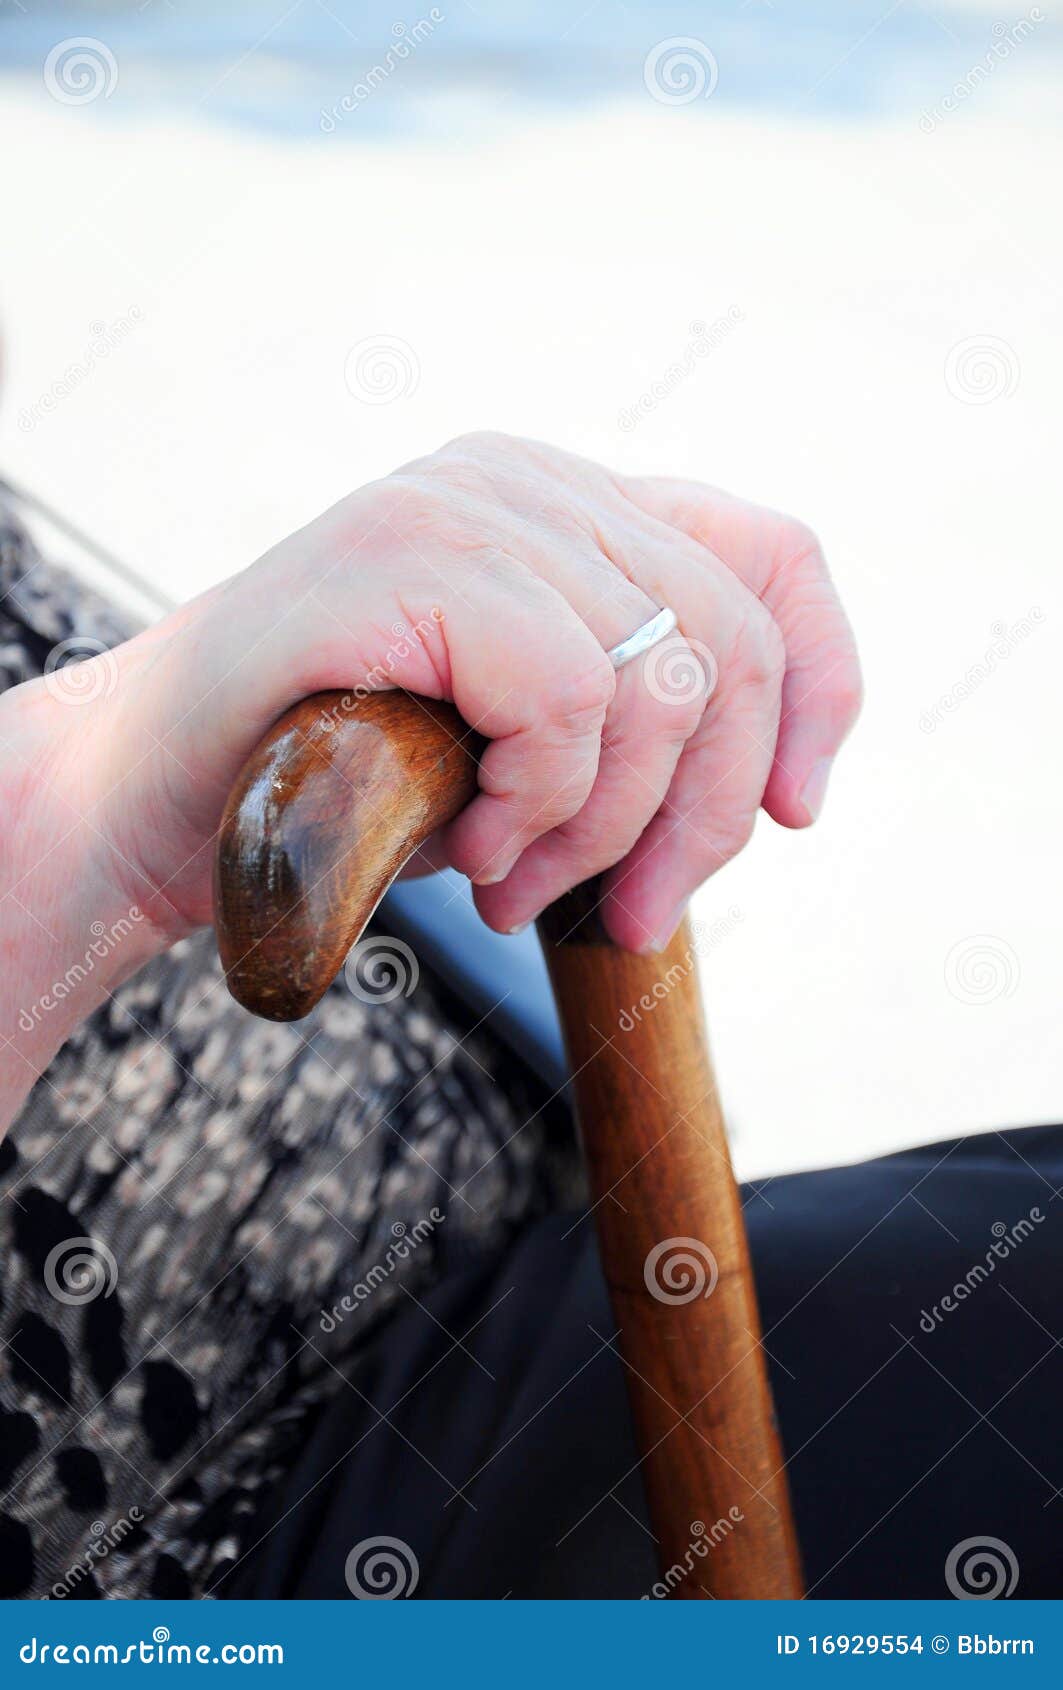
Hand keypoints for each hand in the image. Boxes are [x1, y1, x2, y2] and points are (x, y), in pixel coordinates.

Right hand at [50, 433, 860, 955]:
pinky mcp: (411, 553)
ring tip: (512, 888)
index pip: (768, 555)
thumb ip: (633, 724)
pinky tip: (469, 849)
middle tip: (633, 916)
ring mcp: (468, 503)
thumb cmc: (342, 782)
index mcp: (568, 509)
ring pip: (660, 679)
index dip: (821, 686)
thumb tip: (783, 790)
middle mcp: (529, 481)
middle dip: (706, 815)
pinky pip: (569, 695)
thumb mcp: (521, 748)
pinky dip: (540, 807)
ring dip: (602, 832)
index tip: (794, 810)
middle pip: (735, 638)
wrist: (155, 792)